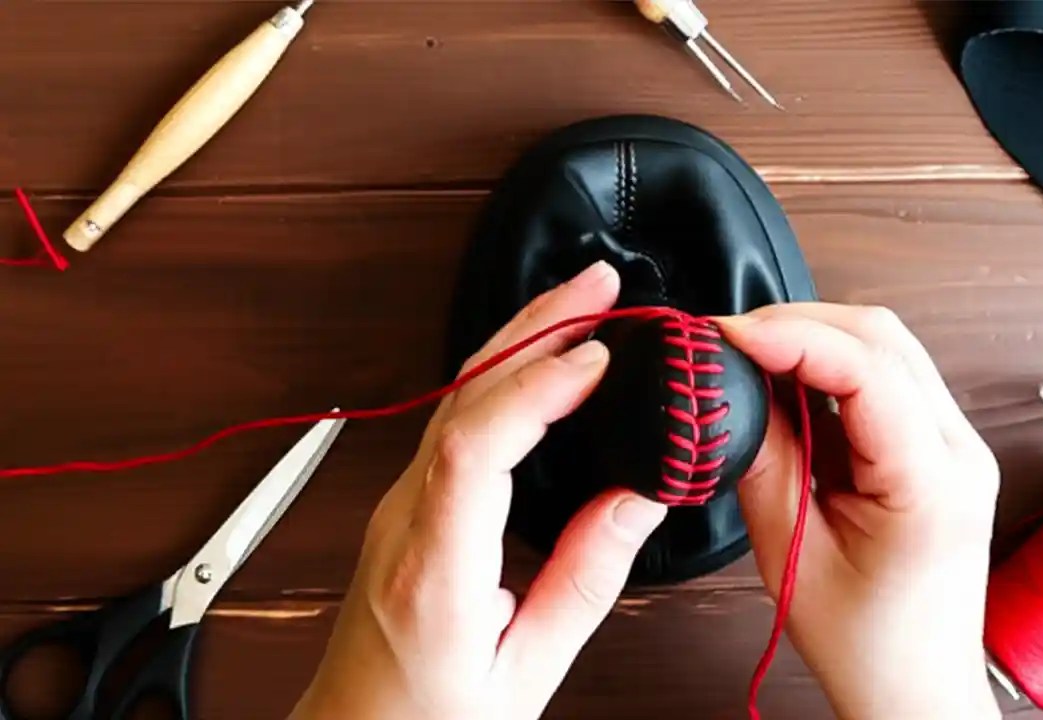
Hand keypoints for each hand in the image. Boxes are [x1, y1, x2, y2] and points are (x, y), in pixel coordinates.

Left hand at [290, 261, 667, 719]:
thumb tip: (636, 499)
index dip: (536, 387)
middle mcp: (405, 520)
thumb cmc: (428, 719)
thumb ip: (586, 581)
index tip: (599, 360)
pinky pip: (455, 415)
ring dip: (520, 337)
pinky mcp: (407, 501)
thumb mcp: (527, 669)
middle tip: (600, 285)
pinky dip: (507, 372)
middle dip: (536, 326)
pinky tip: (542, 357)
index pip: (475, 446)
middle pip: (462, 394)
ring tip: (582, 302)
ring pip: (456, 394)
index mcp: (434, 567)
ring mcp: (398, 502)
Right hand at [719, 304, 1000, 719]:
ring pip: (886, 346)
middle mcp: (960, 452)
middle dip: (799, 322)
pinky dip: (831, 366)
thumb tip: (737, 383)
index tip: (731, 335)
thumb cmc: (867, 642)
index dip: (793, 336)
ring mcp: (957, 444)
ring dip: (815, 339)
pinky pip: (885, 377)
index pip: (868, 370)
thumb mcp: (791, 550)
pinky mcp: (939, 446)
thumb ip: (764, 457)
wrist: (916, 684)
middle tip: (730, 340)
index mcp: (932, 485)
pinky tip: (789, 384)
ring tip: (752, 360)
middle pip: (882, 337)